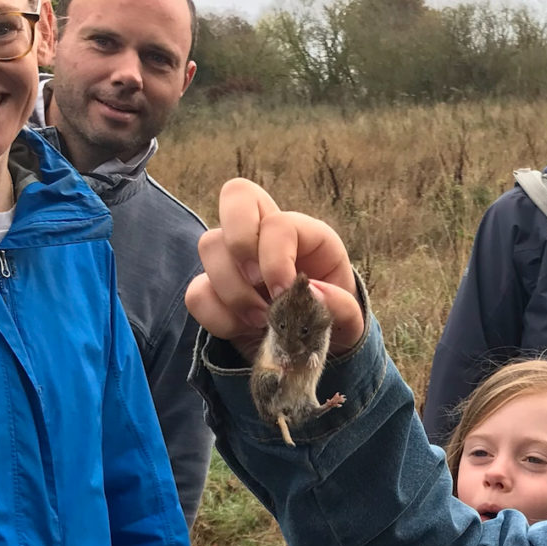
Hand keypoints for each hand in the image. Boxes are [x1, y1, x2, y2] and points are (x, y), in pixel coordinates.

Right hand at [187, 179, 364, 360]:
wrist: (312, 351)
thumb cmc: (332, 324)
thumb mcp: (351, 321)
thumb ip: (342, 307)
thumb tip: (312, 293)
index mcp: (305, 234)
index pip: (278, 222)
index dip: (275, 258)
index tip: (283, 294)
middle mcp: (266, 234)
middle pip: (236, 195)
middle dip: (241, 244)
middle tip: (258, 286)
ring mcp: (235, 258)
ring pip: (209, 245)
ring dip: (232, 292)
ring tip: (259, 320)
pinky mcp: (213, 288)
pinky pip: (195, 292)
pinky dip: (215, 316)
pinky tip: (241, 329)